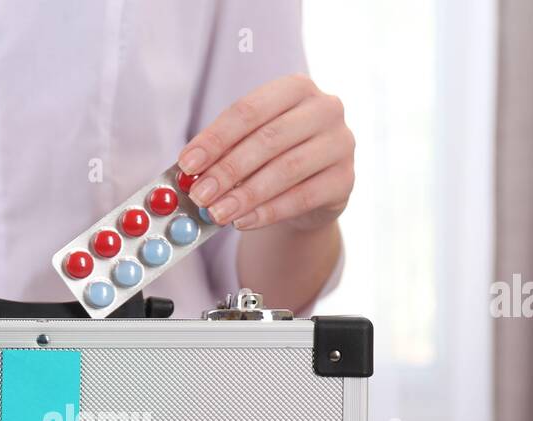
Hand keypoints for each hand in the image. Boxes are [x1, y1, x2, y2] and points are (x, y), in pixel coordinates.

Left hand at [177, 73, 353, 232]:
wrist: (312, 191)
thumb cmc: (272, 159)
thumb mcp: (249, 146)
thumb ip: (224, 153)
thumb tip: (191, 173)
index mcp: (296, 88)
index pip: (249, 110)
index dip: (215, 138)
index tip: (187, 164)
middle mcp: (325, 108)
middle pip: (268, 139)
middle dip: (228, 169)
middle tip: (199, 195)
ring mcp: (341, 143)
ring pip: (286, 170)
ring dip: (246, 195)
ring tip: (217, 213)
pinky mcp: (346, 179)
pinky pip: (303, 197)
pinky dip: (268, 212)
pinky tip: (242, 222)